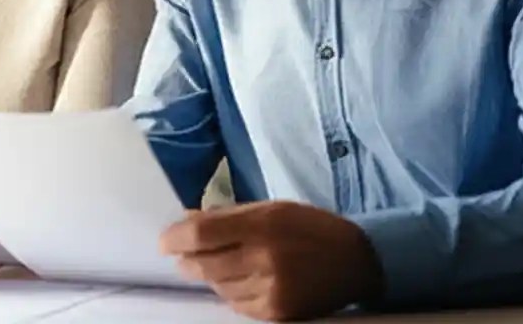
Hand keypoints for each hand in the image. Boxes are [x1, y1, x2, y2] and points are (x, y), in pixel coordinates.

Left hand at [161, 201, 382, 320]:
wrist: (357, 262)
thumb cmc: (310, 228)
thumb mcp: (272, 209)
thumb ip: (228, 216)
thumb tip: (187, 220)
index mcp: (262, 225)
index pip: (201, 234)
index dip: (175, 238)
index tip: (164, 241)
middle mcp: (264, 259)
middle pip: (204, 264)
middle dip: (188, 259)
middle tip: (184, 254)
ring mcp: (270, 290)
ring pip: (217, 286)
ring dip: (210, 276)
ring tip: (221, 264)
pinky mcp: (276, 313)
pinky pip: (235, 304)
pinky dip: (229, 292)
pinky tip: (239, 280)